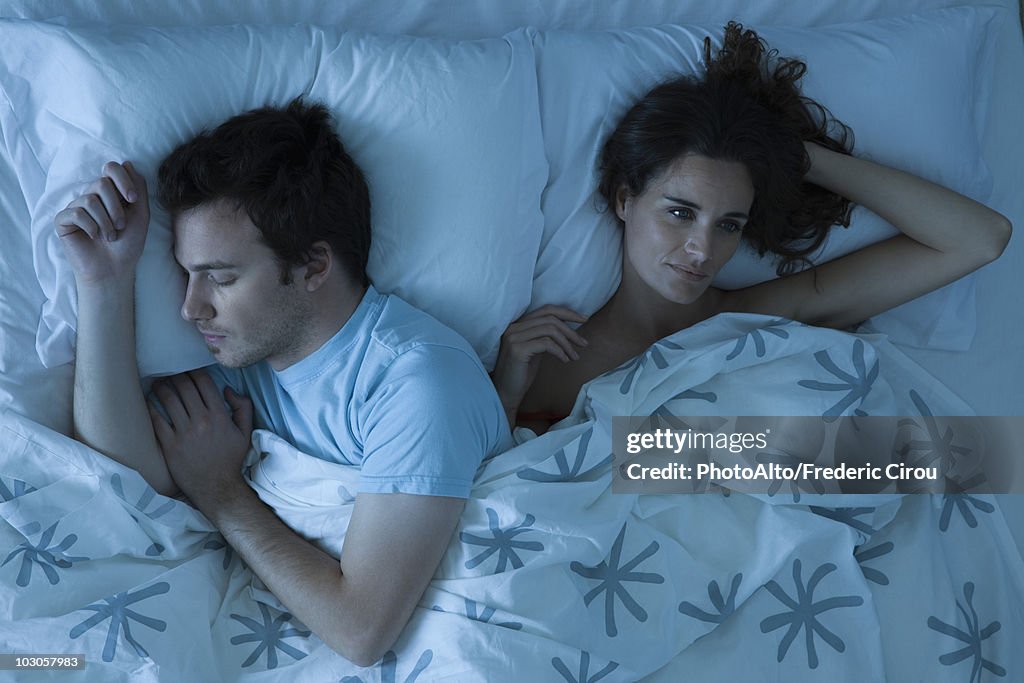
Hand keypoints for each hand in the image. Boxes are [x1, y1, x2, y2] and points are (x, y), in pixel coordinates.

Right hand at [54, 161, 149, 285]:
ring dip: (105, 221)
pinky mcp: (63, 220)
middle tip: (121, 226)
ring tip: (110, 237)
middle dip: (116, 207)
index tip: (133, 199)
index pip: (111, 169)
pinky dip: (90, 226)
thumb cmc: (128, 244)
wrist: (115, 269)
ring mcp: (76, 207)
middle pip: (101, 183)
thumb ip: (138, 189)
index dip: (123, 180)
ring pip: (89, 199)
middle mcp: (92, 196)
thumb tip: (127, 163)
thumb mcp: (141, 214)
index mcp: (111, 193)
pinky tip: (93, 237)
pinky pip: (75, 213)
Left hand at [148, 371, 253, 514]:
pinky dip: (151, 408)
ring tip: (158, 383)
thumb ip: (243, 407)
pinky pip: (156, 421)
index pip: (203, 384)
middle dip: (175, 376)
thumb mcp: (246, 432)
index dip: (194, 372)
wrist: (217, 488)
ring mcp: (183, 433)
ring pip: (168, 401)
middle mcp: (200, 421)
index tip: (187, 369)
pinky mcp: (169, 445)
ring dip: (161, 388)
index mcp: (219, 416)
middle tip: (169, 372)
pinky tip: (149, 402)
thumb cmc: (231, 459)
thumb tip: (228, 390)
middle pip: (184, 388)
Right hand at [491, 305, 587, 414]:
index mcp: (518, 325)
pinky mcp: (517, 349)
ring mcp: (514, 337)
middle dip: (571, 330)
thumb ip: (545, 337)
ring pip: (550, 330)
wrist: (505, 394)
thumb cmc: (521, 374)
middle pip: (550, 318)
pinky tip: (565, 360)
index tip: (584, 320)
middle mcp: (514, 327)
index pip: (546, 310)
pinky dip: (560, 351)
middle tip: (583, 343)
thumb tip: (569, 330)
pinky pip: (546, 344)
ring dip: (567, 343)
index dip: (567, 313)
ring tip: (575, 356)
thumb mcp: (535, 351)